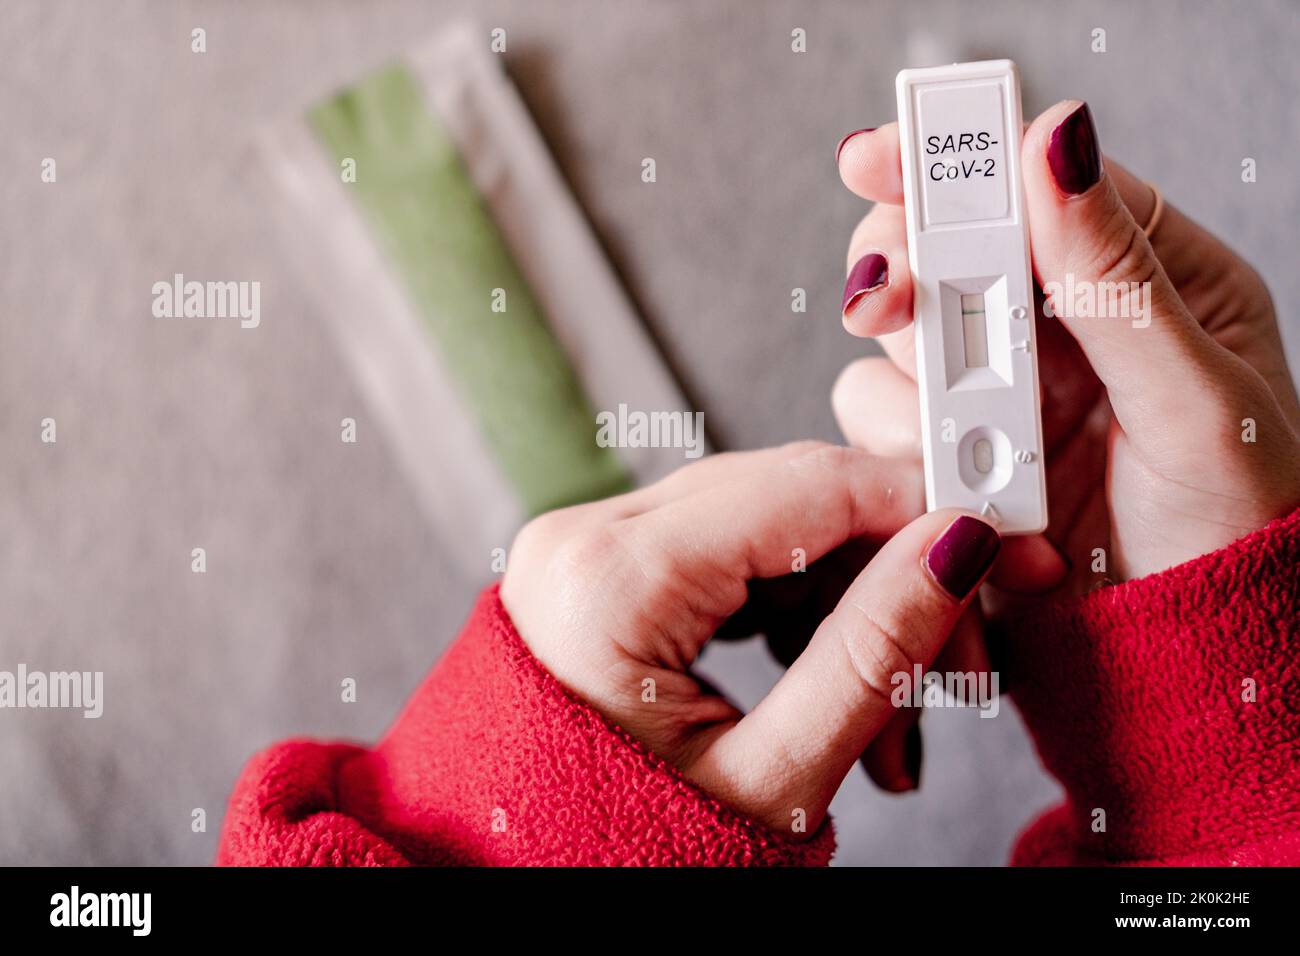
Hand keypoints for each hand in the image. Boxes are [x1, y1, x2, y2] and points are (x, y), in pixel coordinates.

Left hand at [501, 443, 1001, 834]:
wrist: (529, 890)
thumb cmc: (618, 858)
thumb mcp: (768, 776)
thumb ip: (869, 653)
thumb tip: (955, 549)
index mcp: (609, 581)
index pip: (809, 486)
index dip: (922, 505)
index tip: (1002, 540)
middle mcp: (584, 539)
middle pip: (792, 499)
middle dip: (891, 575)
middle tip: (962, 660)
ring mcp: (587, 551)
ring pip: (770, 527)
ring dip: (847, 607)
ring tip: (888, 721)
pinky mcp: (602, 573)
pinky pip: (727, 557)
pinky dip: (793, 613)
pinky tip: (826, 684)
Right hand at [833, 101, 1299, 591]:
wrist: (1189, 659)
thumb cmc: (1236, 534)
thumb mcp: (1195, 398)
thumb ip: (1116, 276)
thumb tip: (1058, 140)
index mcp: (1145, 283)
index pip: (1037, 190)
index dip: (954, 166)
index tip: (878, 159)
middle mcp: (1061, 330)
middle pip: (945, 255)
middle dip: (907, 278)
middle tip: (886, 299)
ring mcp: (1002, 394)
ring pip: (900, 345)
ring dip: (920, 393)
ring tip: (982, 452)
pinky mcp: (955, 457)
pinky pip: (884, 428)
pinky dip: (908, 460)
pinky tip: (973, 500)